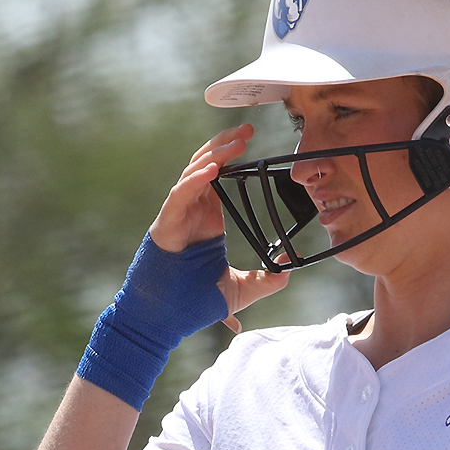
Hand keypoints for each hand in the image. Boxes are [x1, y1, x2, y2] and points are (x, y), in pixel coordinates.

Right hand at [150, 124, 287, 332]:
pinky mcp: (165, 226)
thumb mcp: (238, 291)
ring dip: (213, 156)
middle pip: (206, 165)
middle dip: (225, 145)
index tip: (252, 140)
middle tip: (247, 129)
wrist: (163, 320)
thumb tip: (286, 274)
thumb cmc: (193, 303)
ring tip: (234, 142)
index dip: (232, 156)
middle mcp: (191, 211)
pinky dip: (193, 182)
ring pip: (192, 175)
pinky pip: (178, 197)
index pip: (219, 177)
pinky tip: (210, 171)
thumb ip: (263, 281)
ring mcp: (176, 216)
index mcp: (208, 219)